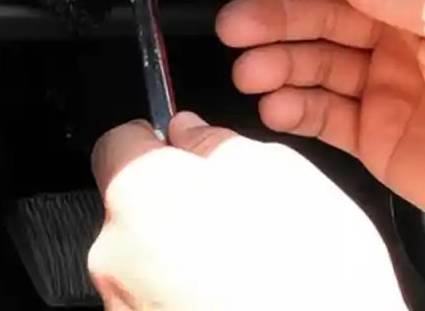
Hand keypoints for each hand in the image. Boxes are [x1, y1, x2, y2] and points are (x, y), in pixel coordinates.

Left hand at [88, 112, 406, 309]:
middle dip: (177, 206)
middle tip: (237, 217)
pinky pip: (161, 303)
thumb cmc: (308, 277)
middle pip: (133, 210)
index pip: (119, 143)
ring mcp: (126, 306)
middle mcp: (116, 254)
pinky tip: (239, 297)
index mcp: (140, 192)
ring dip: (186, 257)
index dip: (155, 142)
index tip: (185, 149)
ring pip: (149, 262)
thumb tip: (190, 131)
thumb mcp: (279, 174)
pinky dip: (191, 298)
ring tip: (250, 269)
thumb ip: (215, 141)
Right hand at [216, 0, 424, 253]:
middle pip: (323, 11)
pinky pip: (322, 113)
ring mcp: (389, 85)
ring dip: (278, 60)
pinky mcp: (379, 135)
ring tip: (250, 68)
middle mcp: (404, 33)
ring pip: (316, 62)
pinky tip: (276, 103)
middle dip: (276, 14)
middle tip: (237, 23)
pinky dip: (293, 106)